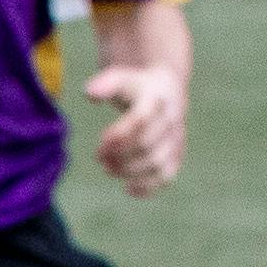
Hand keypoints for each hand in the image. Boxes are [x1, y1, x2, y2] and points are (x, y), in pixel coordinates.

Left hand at [88, 53, 187, 195]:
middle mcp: (171, 120)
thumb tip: (90, 93)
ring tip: (108, 169)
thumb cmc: (136, 86)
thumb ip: (106, 84)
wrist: (165, 91)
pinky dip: (148, 187)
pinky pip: (167, 176)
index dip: (119, 135)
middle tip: (99, 157)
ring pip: (157, 163)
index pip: (141, 120)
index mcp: (157, 99)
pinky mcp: (176, 154)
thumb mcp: (121, 78)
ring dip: (129, 172)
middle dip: (119, 155)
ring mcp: (176, 139)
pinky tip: (128, 189)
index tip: (101, 142)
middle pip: (147, 145)